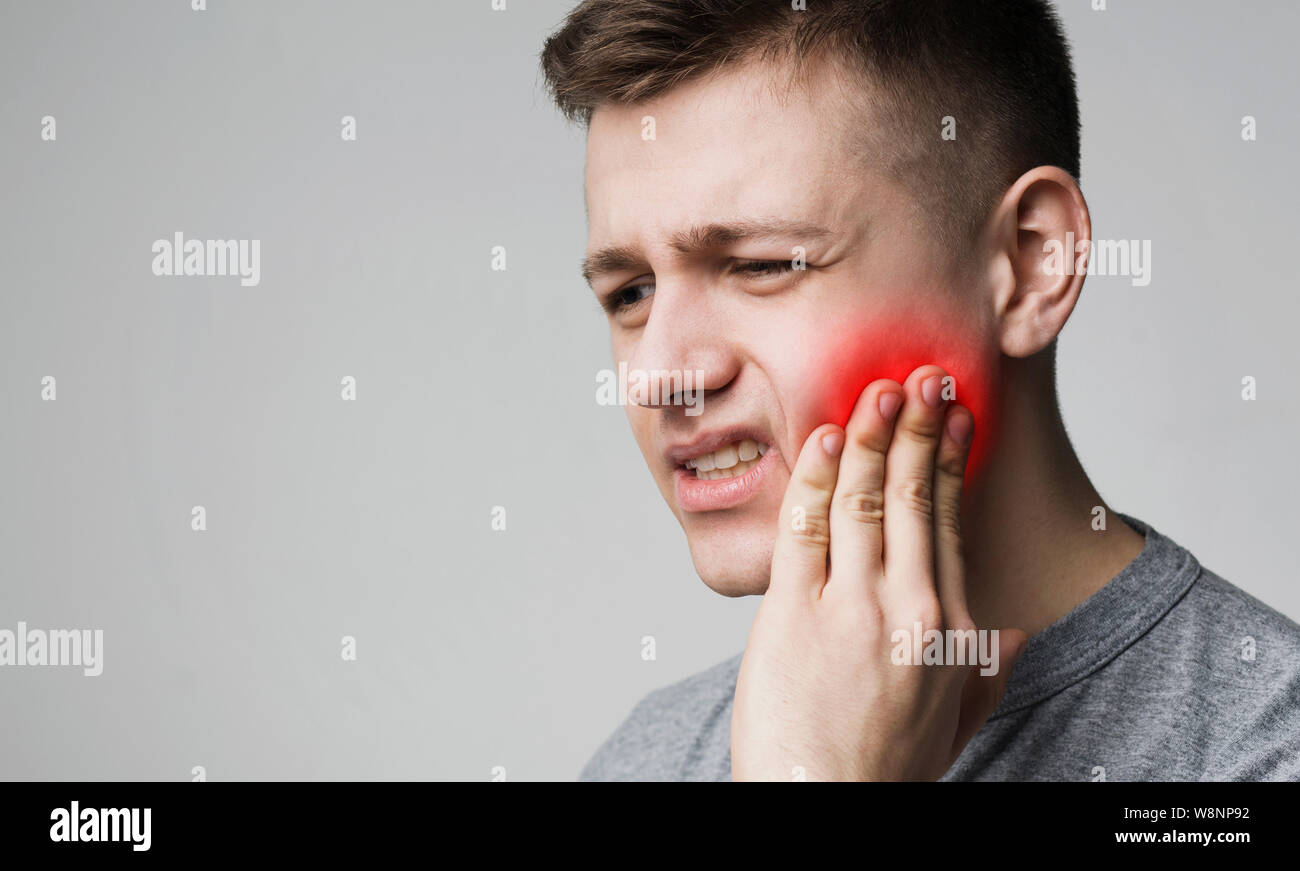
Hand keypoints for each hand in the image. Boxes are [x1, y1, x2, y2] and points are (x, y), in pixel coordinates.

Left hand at [731, 364, 1027, 780]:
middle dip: (918, 428)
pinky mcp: (794, 613)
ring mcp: (851, 607)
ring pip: (865, 499)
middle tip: (922, 377)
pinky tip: (828, 438)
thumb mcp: (956, 721)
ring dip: (873, 435)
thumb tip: (1014, 631)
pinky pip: (808, 526)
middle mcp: (908, 608)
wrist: (825, 808)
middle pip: (916, 497)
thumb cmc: (884, 766)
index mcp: (949, 628)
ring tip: (880, 390)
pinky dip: (819, 475)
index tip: (953, 417)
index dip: (950, 462)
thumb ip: (986, 670)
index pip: (950, 524)